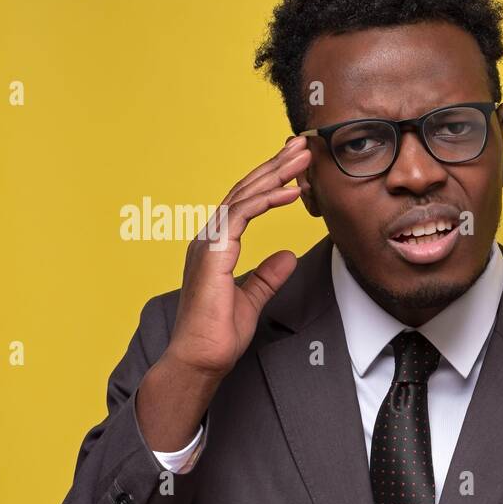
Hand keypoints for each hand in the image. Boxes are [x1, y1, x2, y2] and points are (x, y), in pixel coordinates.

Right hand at [136, 137, 310, 450]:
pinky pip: (241, 217)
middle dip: (275, 166)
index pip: (247, 203)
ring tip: (300, 157)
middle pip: (246, 190)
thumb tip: (287, 256)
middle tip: (301, 145)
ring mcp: (208, 243)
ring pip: (244, 196)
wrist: (201, 358)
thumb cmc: (218, 333)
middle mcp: (209, 237)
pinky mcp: (213, 254)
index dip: (271, 181)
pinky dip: (265, 201)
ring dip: (274, 174)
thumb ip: (267, 275)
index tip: (296, 166)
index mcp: (217, 245)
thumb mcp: (252, 298)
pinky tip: (288, 192)